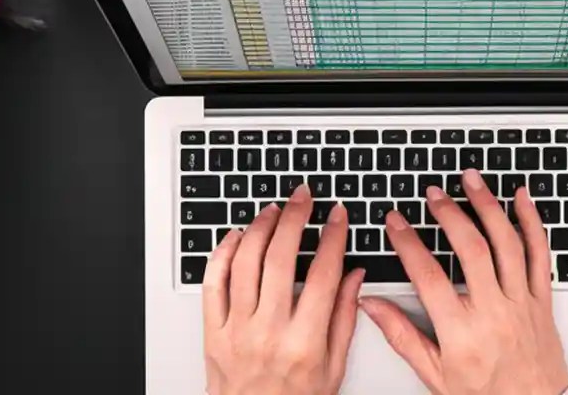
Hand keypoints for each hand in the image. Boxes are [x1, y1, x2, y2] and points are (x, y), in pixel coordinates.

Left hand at [203, 185, 364, 394]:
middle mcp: (268, 332)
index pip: (322, 274)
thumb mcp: (333, 369)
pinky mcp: (212, 332)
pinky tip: (236, 237)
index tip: (337, 216)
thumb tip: (355, 276)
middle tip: (302, 198)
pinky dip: (222, 254)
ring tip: (273, 211)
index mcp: (304, 342)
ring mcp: (236, 330)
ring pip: (244, 263)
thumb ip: (344, 318)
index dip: (332, 237)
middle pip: (279, 258)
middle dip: (294, 218)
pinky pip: (212, 284)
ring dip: (259, 228)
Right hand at [361, 169, 567, 394]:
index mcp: (462, 333)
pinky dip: (533, 223)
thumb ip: (402, 336)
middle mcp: (494, 312)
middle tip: (432, 194)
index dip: (408, 244)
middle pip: (471, 250)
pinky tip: (522, 199)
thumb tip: (372, 306)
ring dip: (488, 206)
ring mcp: (521, 303)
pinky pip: (540, 255)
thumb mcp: (436, 375)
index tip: (395, 222)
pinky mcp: (542, 300)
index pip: (429, 277)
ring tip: (471, 182)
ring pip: (507, 244)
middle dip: (449, 214)